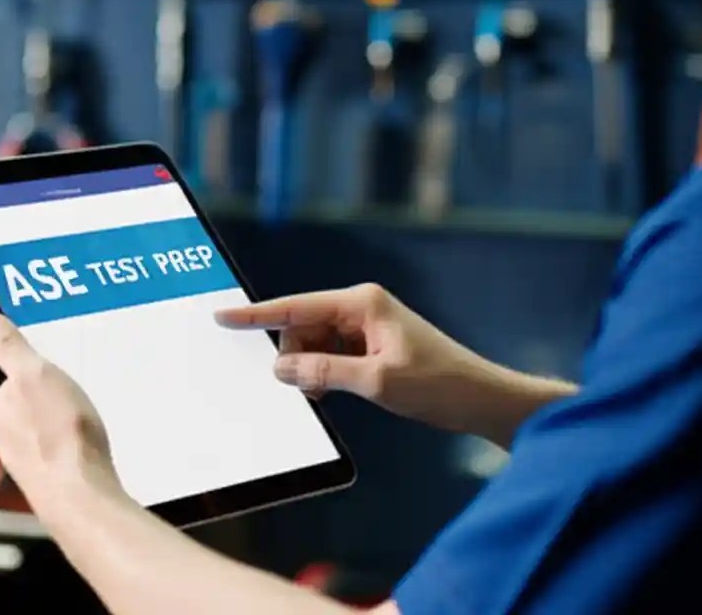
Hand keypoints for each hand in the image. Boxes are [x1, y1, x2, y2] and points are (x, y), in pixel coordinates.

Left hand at [0, 310, 126, 523]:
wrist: (80, 493)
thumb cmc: (58, 433)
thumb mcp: (35, 374)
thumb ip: (8, 347)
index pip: (15, 379)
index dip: (41, 374)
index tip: (62, 376)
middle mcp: (5, 440)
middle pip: (31, 408)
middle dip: (53, 402)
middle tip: (80, 397)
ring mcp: (27, 466)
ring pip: (46, 436)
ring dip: (65, 429)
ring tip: (89, 426)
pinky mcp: (50, 484)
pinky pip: (63, 458)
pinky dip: (75, 453)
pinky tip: (92, 453)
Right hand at [216, 284, 575, 446]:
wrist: (479, 398)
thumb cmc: (437, 384)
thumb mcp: (376, 382)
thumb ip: (324, 372)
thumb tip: (283, 367)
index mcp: (362, 303)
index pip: (296, 307)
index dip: (256, 314)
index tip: (223, 315)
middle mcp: (361, 307)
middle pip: (302, 328)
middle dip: (295, 358)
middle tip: (312, 390)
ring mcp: (367, 326)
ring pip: (314, 345)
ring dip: (312, 370)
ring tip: (329, 395)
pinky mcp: (372, 345)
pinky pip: (331, 355)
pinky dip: (326, 374)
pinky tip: (334, 393)